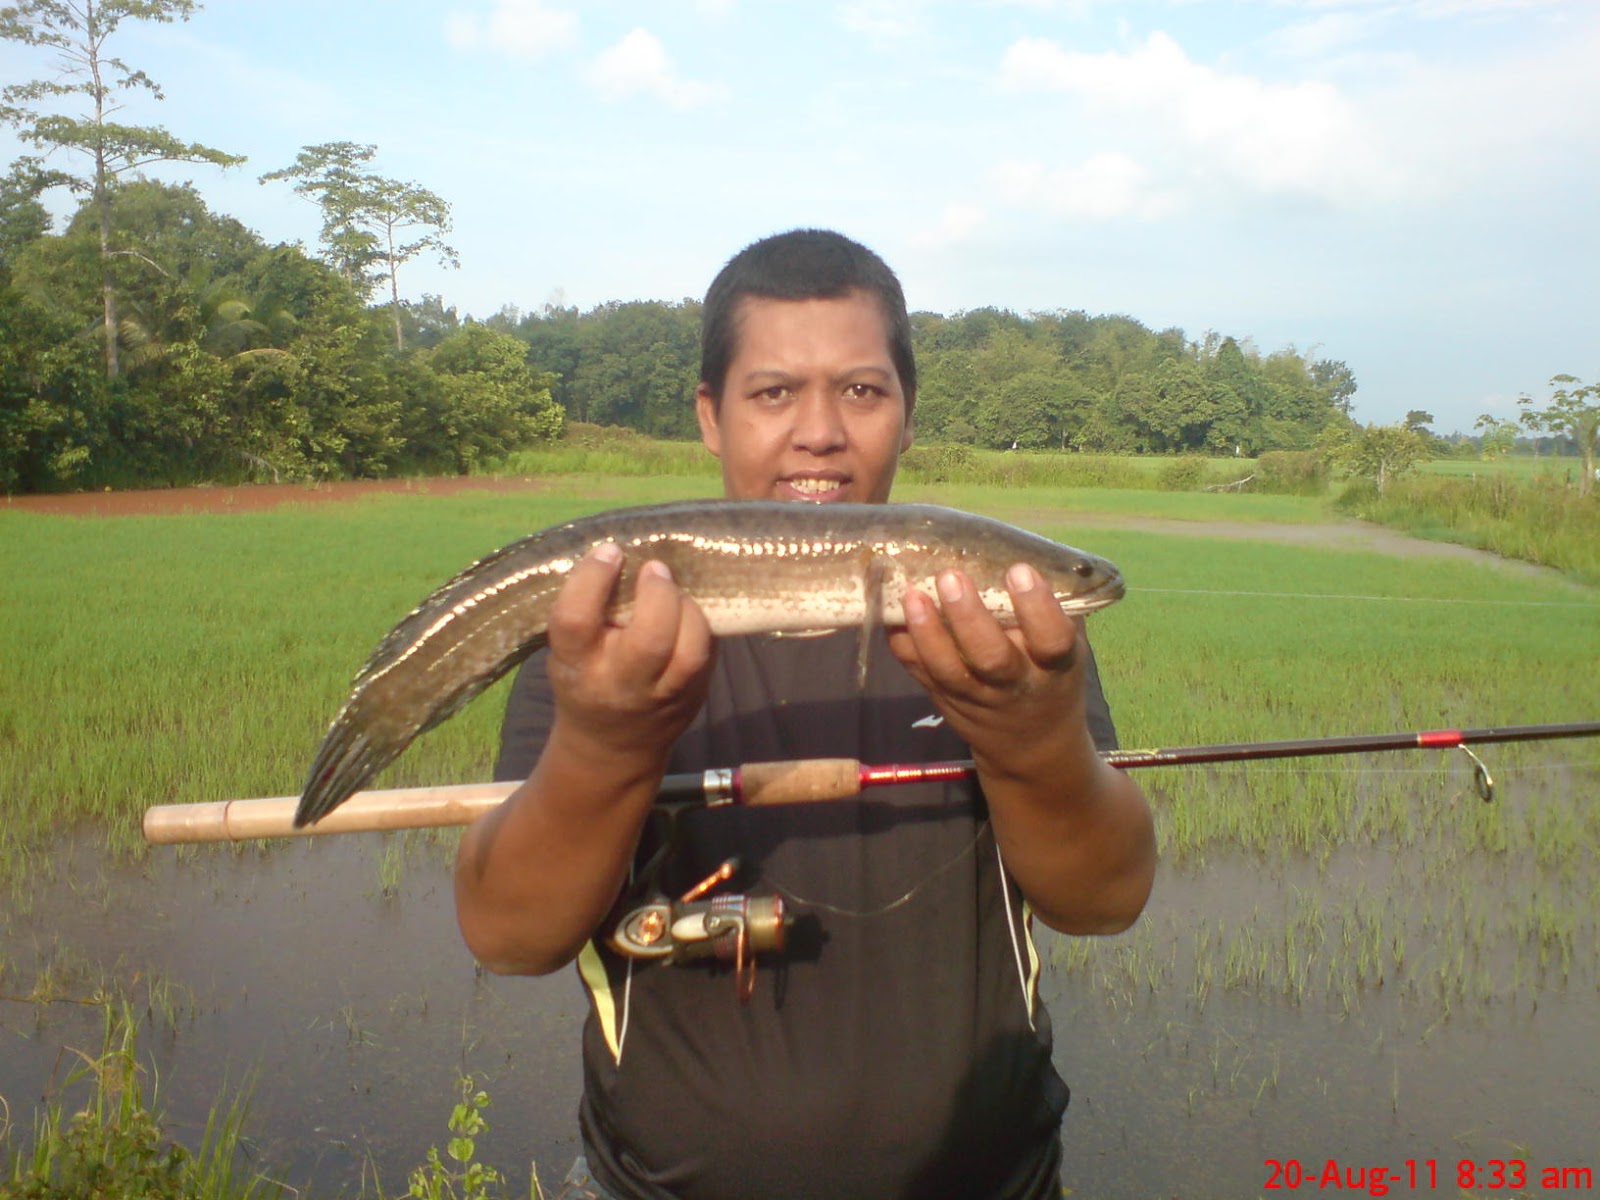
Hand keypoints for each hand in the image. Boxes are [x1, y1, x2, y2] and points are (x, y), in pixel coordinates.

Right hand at [544, 542, 714, 763]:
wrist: (612, 746)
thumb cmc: (587, 679)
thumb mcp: (570, 653)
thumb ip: (589, 613)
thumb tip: (620, 551)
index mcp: (576, 667)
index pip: (576, 620)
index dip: (593, 579)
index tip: (609, 551)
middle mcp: (619, 684)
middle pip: (650, 639)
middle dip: (659, 594)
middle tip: (655, 569)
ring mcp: (662, 697)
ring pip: (690, 652)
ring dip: (689, 610)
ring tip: (676, 592)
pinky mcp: (694, 697)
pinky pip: (708, 653)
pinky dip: (702, 624)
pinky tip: (688, 612)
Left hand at [886, 563, 1091, 780]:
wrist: (1031, 742)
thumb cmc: (1049, 672)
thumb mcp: (1065, 645)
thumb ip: (1052, 605)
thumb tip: (1020, 544)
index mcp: (1055, 665)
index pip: (1052, 640)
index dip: (1038, 608)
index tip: (1019, 571)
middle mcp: (1015, 683)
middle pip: (991, 657)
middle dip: (968, 618)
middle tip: (950, 576)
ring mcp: (975, 695)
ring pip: (948, 669)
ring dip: (927, 632)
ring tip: (912, 594)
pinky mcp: (944, 698)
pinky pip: (919, 672)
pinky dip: (903, 643)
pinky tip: (891, 612)